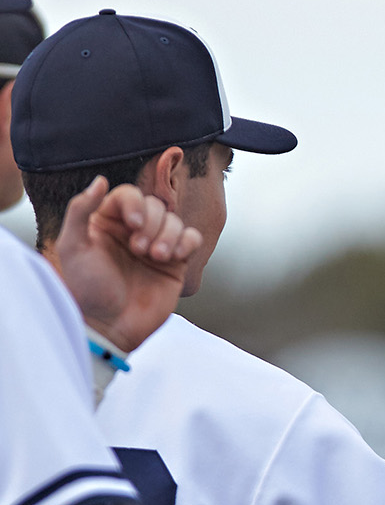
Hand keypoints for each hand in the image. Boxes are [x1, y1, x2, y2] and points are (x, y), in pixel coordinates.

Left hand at [53, 178, 202, 350]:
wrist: (111, 325)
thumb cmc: (88, 289)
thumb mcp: (73, 247)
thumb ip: (81, 210)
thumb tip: (100, 179)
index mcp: (106, 222)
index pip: (129, 196)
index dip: (136, 205)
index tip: (133, 225)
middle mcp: (132, 231)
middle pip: (156, 206)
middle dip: (153, 225)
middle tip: (140, 251)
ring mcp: (156, 245)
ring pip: (175, 221)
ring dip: (169, 236)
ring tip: (156, 258)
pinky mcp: (176, 262)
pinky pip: (192, 238)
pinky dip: (188, 243)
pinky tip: (174, 258)